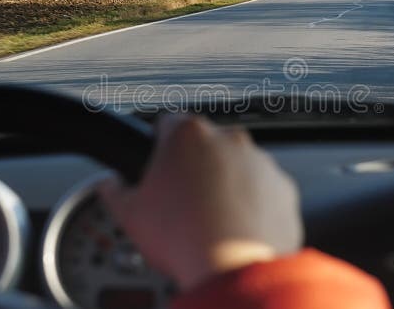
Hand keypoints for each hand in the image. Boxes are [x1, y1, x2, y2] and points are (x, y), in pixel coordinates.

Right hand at [99, 115, 302, 290]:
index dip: (159, 144)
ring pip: (238, 167)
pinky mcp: (283, 188)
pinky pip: (264, 191)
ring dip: (226, 185)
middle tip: (182, 201)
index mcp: (187, 135)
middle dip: (195, 167)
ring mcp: (261, 162)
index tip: (159, 163)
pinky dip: (253, 205)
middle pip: (206, 145)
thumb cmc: (182, 237)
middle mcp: (229, 139)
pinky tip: (237, 229)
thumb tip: (110, 186)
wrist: (234, 270)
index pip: (167, 124)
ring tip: (211, 221)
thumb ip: (114, 191)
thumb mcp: (129, 214)